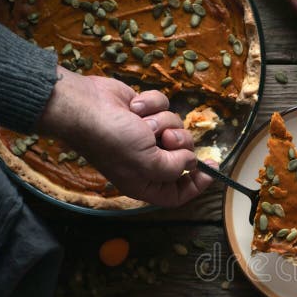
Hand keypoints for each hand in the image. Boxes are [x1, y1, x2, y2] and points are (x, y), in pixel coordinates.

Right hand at [36, 67, 211, 206]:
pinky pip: (164, 106)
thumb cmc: (113, 140)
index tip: (212, 169)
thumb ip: (176, 167)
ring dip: (162, 121)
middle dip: (180, 143)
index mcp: (146, 183)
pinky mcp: (144, 112)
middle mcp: (147, 162)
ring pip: (176, 127)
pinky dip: (151, 103)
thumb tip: (191, 161)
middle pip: (183, 156)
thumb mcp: (150, 163)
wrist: (84, 106)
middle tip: (167, 138)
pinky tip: (134, 106)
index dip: (197, 184)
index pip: (179, 192)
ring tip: (142, 122)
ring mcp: (145, 136)